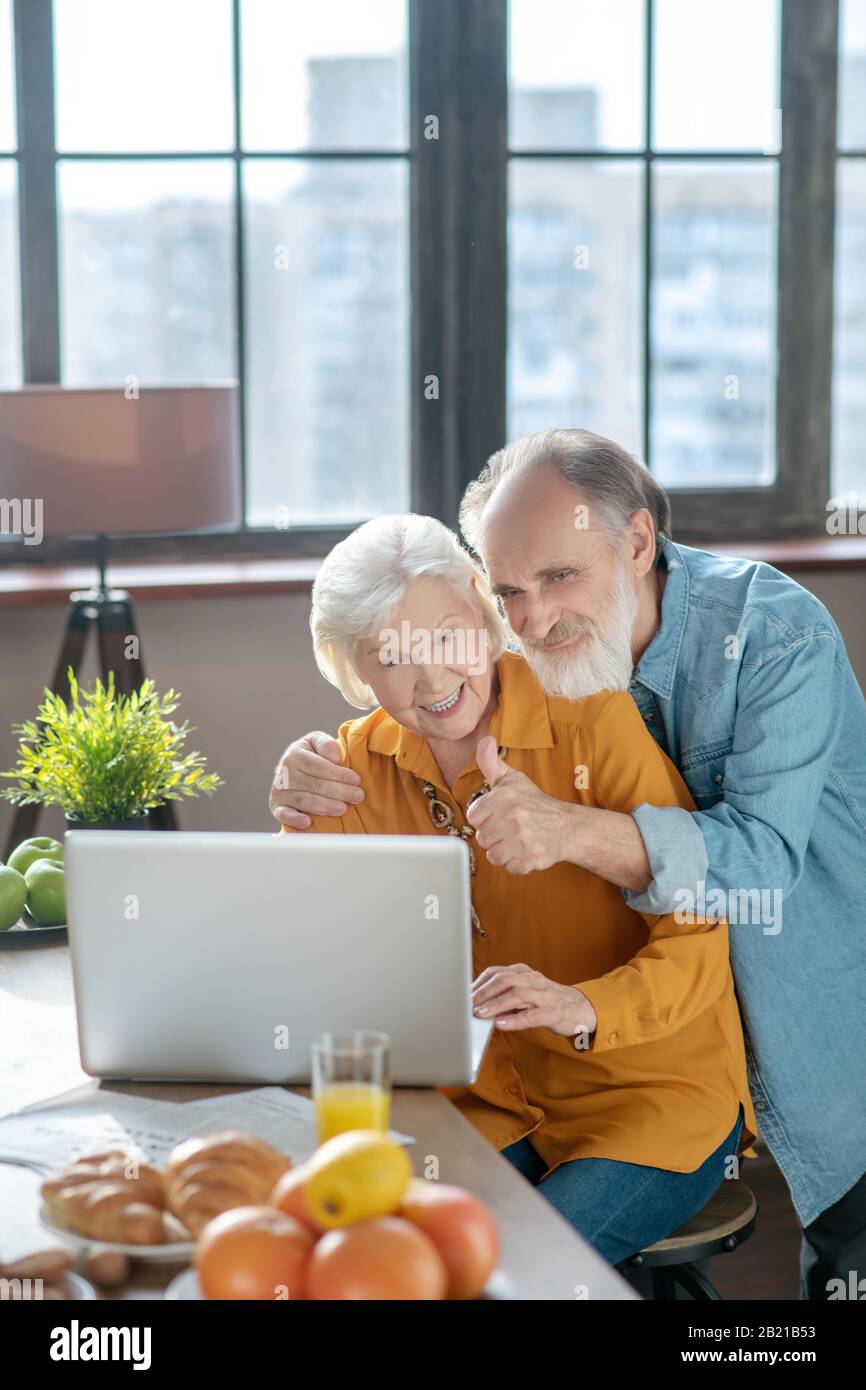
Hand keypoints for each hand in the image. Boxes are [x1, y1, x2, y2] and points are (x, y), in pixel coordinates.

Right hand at [269, 731, 364, 828]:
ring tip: (343, 808)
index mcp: (294, 755)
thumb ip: (326, 744)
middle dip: (339, 791)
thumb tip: (335, 758)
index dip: (339, 773)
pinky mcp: (278, 808)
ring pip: (304, 800)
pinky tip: (308, 822)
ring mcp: (280, 792)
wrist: (292, 771)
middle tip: (357, 796)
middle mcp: (284, 773)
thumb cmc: (311, 756)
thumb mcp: (316, 742)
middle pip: (314, 784)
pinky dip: (295, 819)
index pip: (318, 766)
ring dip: (325, 806)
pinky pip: (284, 815)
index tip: (356, 780)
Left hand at [465, 736, 576, 873]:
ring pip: (492, 855)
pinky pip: (509, 867)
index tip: (498, 815)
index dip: (485, 817)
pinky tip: (525, 850)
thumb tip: (485, 740)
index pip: (474, 816)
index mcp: (503, 797)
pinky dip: (516, 862)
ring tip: (516, 840)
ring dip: (503, 850)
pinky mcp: (529, 859)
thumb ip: (491, 762)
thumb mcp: (513, 779)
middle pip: (482, 837)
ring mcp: (521, 840)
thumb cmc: (535, 802)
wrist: (567, 826)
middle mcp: (512, 818)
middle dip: (494, 834)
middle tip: (510, 828)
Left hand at [472, 963, 597, 1039]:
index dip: (477, 983)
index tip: (462, 995)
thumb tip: (476, 1004)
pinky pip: (532, 1015)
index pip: (496, 973)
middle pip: (504, 980)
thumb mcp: (525, 991)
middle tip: (466, 1004)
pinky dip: (515, 1019)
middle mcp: (533, 980)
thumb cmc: (546, 1001)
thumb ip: (504, 995)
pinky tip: (501, 1024)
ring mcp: (545, 995)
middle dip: (483, 992)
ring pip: (517, 995)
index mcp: (524, 972)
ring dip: (495, 1004)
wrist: (580, 1008)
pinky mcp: (554, 1012)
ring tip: (480, 1013)